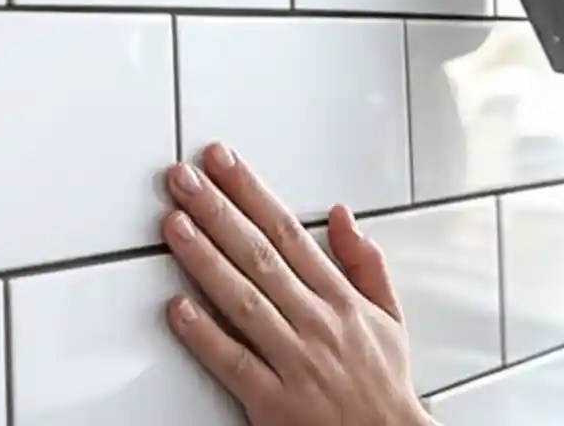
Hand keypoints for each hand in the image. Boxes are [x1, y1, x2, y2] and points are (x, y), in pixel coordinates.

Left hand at [160, 142, 433, 425]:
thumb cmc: (383, 385)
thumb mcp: (390, 316)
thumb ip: (365, 263)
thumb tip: (342, 214)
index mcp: (341, 298)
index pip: (288, 232)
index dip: (252, 192)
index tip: (222, 161)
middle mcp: (317, 322)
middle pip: (259, 255)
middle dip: (218, 210)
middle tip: (182, 178)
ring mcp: (295, 360)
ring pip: (243, 300)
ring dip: (204, 259)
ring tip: (173, 224)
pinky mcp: (274, 402)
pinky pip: (235, 363)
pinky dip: (205, 336)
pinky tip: (177, 308)